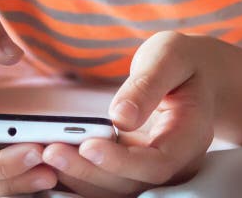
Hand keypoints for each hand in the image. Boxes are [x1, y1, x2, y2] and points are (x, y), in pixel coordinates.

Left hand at [42, 31, 219, 197]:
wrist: (197, 73)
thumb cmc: (184, 61)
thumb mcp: (169, 56)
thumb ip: (148, 84)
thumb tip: (120, 117)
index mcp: (190, 135)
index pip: (158, 163)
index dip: (123, 162)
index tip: (89, 146)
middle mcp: (175, 160)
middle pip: (133, 183)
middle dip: (90, 171)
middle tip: (51, 150)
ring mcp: (154, 166)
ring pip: (117, 187)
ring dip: (80, 176)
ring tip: (45, 152)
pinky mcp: (135, 165)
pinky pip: (109, 177)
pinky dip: (82, 172)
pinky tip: (54, 156)